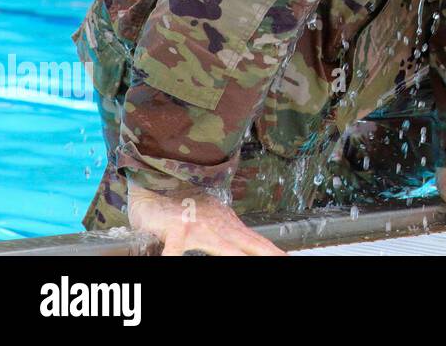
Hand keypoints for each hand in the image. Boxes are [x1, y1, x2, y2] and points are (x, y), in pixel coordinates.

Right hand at [127, 179, 286, 255]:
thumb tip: (243, 242)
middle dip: (266, 252)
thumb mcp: (210, 219)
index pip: (256, 240)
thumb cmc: (182, 205)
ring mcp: (198, 227)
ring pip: (220, 246)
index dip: (273, 250)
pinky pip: (175, 248)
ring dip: (234, 256)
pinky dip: (174, 256)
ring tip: (244, 261)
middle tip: (283, 259)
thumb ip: (227, 232)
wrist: (158, 185)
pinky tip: (172, 261)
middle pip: (248, 244)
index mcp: (228, 224)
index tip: (287, 257)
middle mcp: (217, 226)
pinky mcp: (176, 229)